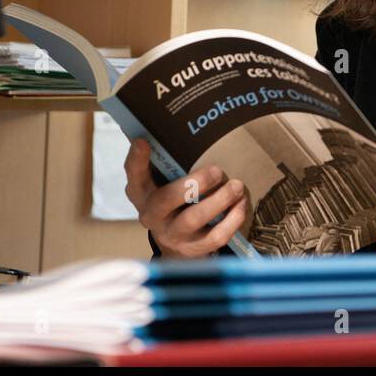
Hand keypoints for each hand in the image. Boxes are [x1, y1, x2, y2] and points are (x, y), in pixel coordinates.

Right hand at [124, 138, 249, 257]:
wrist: (178, 248)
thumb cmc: (175, 204)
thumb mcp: (164, 185)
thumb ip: (169, 163)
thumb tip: (184, 125)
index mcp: (143, 196)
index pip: (135, 177)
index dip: (136, 161)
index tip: (142, 142)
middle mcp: (153, 217)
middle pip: (166, 200)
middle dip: (194, 183)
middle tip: (218, 170)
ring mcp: (173, 235)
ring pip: (193, 219)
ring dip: (219, 200)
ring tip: (237, 185)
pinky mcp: (194, 250)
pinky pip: (215, 237)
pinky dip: (232, 220)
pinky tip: (241, 205)